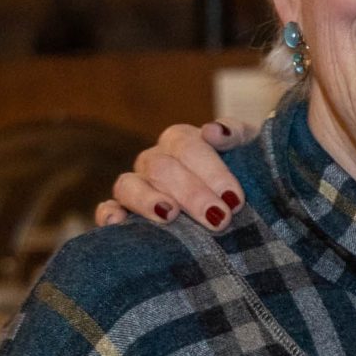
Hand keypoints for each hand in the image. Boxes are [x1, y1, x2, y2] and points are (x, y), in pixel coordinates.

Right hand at [93, 119, 257, 230]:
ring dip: (148, 200)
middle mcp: (154, 162)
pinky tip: (118, 223)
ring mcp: (135, 187)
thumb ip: (236, 135)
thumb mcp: (248, 152)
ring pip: (128, 185)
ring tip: (170, 215)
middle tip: (220, 219)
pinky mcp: (123, 214)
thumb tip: (213, 131)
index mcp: (181, 142)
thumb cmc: (244, 177)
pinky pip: (106, 210)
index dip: (211, 171)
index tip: (234, 198)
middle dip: (192, 193)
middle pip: (161, 168)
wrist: (239, 209)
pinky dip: (108, 215)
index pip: (187, 146)